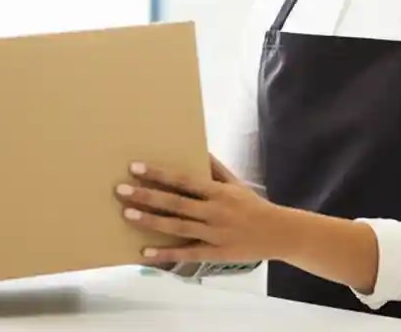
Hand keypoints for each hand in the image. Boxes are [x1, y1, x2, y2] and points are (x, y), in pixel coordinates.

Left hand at [115, 157, 288, 264]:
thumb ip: (214, 167)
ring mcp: (214, 234)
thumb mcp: (235, 182)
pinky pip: (187, 253)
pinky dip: (166, 254)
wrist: (279, 233)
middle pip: (176, 203)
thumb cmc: (252, 205)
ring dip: (151, 222)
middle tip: (121, 190)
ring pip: (178, 227)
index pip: (183, 180)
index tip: (136, 168)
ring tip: (127, 215)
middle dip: (147, 196)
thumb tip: (198, 146)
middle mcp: (214, 212)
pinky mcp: (215, 254)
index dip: (159, 174)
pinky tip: (145, 254)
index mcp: (217, 192)